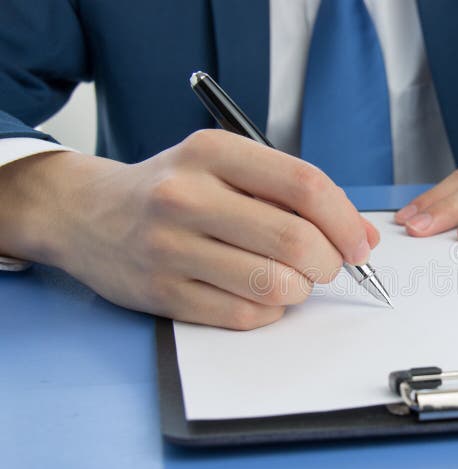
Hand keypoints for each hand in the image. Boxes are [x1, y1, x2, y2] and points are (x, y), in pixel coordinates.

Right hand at [0, 130, 378, 329]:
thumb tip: (361, 237)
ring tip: (289, 279)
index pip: (305, 186)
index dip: (347, 221)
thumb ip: (290, 192)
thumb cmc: (173, 189)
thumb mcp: (224, 166)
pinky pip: (246, 315)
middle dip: (329, 263)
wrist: (86, 214)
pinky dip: (269, 310)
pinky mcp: (163, 294)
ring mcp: (171, 248)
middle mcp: (188, 196)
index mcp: (213, 153)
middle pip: (296, 242)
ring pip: (276, 286)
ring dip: (300, 290)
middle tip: (326, 265)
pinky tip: (257, 293)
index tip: (361, 244)